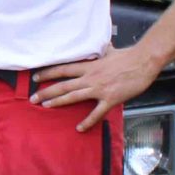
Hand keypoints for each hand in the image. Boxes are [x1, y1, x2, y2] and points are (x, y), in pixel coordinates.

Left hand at [32, 44, 157, 130]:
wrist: (142, 62)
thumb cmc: (127, 57)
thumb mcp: (110, 51)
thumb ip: (102, 51)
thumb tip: (101, 46)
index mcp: (89, 66)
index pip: (63, 69)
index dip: (48, 73)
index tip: (35, 78)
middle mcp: (90, 78)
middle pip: (63, 85)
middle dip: (46, 91)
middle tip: (32, 98)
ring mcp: (99, 89)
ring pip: (74, 96)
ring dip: (58, 102)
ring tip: (45, 107)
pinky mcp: (110, 99)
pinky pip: (96, 113)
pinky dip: (88, 121)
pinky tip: (79, 128)